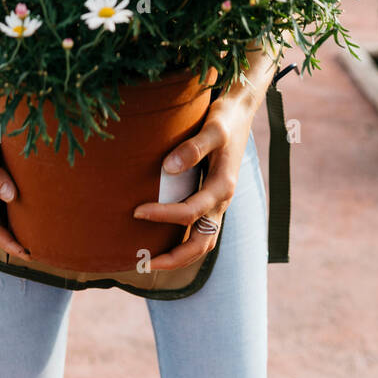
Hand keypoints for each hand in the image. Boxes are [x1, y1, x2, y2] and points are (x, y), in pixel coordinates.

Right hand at [0, 98, 30, 258]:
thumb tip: (10, 197)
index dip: (8, 244)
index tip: (28, 254)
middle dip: (15, 243)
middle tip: (41, 255)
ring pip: (4, 218)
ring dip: (19, 231)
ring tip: (43, 243)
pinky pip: (10, 204)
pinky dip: (22, 214)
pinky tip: (39, 218)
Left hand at [132, 93, 253, 270]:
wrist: (240, 113)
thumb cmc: (225, 119)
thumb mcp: (212, 128)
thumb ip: (193, 148)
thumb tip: (168, 168)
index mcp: (222, 187)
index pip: (189, 213)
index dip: (162, 215)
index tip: (136, 211)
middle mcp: (222, 201)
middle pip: (201, 244)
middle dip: (174, 258)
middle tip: (144, 264)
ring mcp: (218, 203)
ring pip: (203, 242)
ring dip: (180, 256)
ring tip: (151, 262)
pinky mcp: (213, 199)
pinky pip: (200, 230)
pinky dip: (184, 242)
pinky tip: (164, 240)